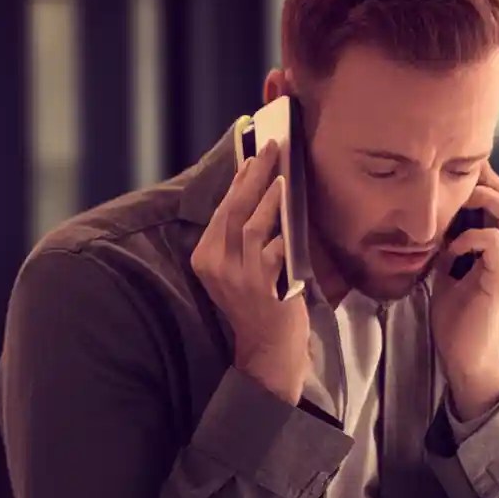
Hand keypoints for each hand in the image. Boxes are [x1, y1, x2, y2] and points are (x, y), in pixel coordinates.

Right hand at [190, 140, 309, 404]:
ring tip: (282, 175)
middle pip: (234, 211)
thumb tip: (259, 190)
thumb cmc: (259, 301)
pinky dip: (284, 231)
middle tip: (271, 150)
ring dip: (268, 198)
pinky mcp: (263, 288)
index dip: (238, 182)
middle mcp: (217, 265)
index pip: (222, 211)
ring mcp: (239, 277)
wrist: (268, 347)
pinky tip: (293, 213)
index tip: (253, 157)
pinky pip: (275, 251)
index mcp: (206, 257)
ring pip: (251, 227)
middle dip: (253, 177)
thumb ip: (242, 236)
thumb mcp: (239, 267)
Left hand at [430, 163, 498, 418]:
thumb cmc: (456, 313)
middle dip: (484, 180)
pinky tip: (450, 249)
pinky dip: (469, 237)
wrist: (464, 353)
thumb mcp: (450, 265)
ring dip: (481, 199)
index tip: (454, 169)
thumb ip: (451, 240)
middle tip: (453, 175)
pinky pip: (493, 242)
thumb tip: (433, 212)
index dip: (484, 179)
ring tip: (456, 200)